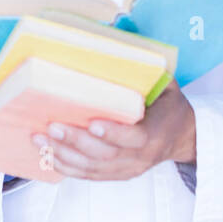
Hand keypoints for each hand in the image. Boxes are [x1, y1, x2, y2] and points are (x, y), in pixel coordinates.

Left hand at [31, 78, 196, 181]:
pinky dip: (65, 167)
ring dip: (63, 154)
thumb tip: (116, 46)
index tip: (93, 124)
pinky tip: (47, 154)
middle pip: (105, 154)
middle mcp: (140, 157)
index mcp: (155, 134)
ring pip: (92, 167)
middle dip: (76, 141)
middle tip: (53, 126)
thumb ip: (145, 73)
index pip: (134, 138)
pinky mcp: (115, 174)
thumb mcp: (166, 86)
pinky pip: (87, 175)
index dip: (113, 133)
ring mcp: (126, 169)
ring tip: (40, 137)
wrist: (182, 137)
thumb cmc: (169, 106)